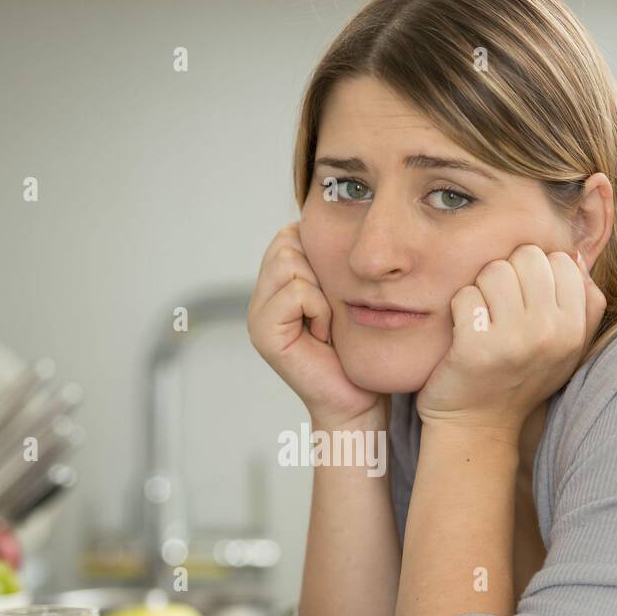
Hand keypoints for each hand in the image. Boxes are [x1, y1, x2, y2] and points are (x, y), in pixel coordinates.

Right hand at [247, 221, 388, 428]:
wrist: (360, 398)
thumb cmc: (360, 348)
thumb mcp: (346, 291)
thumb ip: (330, 258)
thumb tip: (333, 217)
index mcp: (277, 283)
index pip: (292, 232)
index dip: (321, 253)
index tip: (334, 295)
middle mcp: (261, 295)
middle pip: (288, 240)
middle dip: (319, 268)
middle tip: (330, 310)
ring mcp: (257, 313)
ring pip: (291, 261)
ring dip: (321, 290)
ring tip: (326, 323)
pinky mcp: (263, 331)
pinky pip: (297, 291)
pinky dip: (319, 308)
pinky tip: (322, 334)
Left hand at [415, 245, 605, 438]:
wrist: (477, 426)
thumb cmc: (520, 379)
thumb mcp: (565, 349)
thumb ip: (583, 304)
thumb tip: (573, 256)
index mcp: (574, 330)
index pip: (561, 260)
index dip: (537, 272)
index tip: (525, 300)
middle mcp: (550, 333)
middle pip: (527, 257)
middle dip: (508, 274)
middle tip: (500, 308)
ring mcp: (513, 340)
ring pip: (494, 271)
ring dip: (481, 290)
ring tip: (483, 319)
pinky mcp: (476, 347)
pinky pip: (465, 295)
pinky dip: (459, 310)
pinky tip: (465, 333)